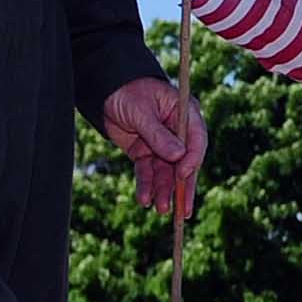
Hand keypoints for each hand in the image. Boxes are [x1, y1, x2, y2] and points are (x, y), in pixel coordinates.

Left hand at [100, 75, 207, 219]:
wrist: (105, 91)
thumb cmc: (127, 91)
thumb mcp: (141, 111)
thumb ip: (158, 134)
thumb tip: (178, 157)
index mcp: (185, 114)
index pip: (196, 140)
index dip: (192, 159)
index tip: (183, 175)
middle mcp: (178, 132)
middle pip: (184, 162)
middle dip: (181, 186)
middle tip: (182, 210)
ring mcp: (162, 144)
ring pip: (166, 172)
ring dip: (163, 191)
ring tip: (159, 209)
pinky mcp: (145, 153)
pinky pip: (148, 172)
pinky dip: (146, 185)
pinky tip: (144, 199)